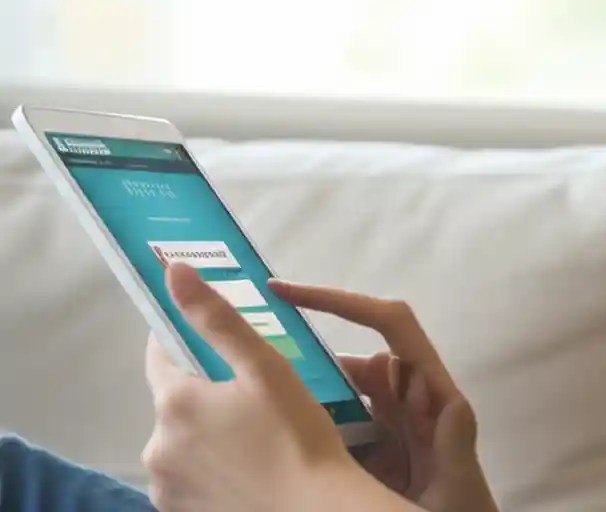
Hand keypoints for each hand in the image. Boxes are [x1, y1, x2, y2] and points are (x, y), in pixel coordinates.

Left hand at [143, 264, 408, 511]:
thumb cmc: (297, 435)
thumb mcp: (265, 368)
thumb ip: (217, 318)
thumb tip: (173, 269)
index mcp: (174, 402)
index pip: (161, 355)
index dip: (188, 343)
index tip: (219, 344)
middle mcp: (156, 446)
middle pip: (175, 403)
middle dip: (206, 394)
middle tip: (256, 399)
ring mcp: (165, 487)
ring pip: (182, 443)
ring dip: (206, 434)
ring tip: (256, 438)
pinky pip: (189, 479)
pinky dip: (210, 470)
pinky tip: (247, 470)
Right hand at [269, 278, 498, 511]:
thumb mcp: (461, 482)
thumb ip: (455, 444)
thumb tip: (449, 402)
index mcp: (433, 395)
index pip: (391, 327)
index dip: (344, 304)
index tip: (289, 294)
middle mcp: (409, 400)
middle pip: (353, 360)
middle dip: (308, 360)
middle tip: (251, 370)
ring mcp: (389, 425)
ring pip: (338, 394)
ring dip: (305, 400)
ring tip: (257, 408)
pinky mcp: (372, 452)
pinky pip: (336, 427)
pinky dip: (310, 429)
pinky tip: (277, 445)